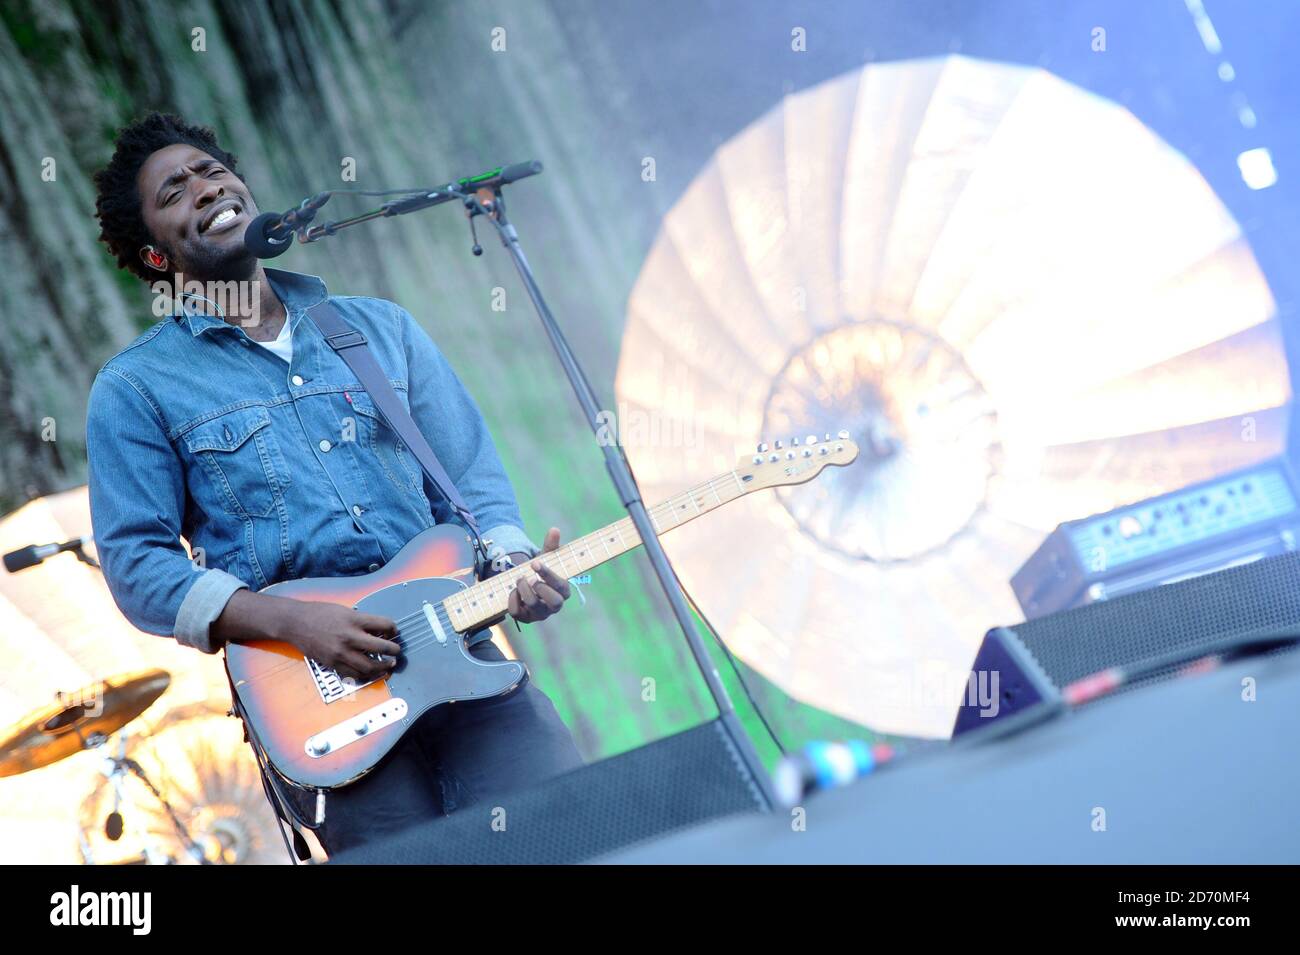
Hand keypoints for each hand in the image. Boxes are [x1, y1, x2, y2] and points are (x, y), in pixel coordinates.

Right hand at [275, 599, 400, 681]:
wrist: (295, 622)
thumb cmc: (319, 613)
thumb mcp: (345, 610)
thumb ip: (362, 621)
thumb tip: (380, 630)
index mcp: (354, 620)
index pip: (384, 624)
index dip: (393, 629)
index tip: (394, 632)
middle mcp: (349, 637)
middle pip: (381, 648)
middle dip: (394, 651)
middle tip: (397, 651)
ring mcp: (340, 653)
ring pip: (369, 666)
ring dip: (382, 667)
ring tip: (388, 665)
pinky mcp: (332, 663)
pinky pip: (353, 674)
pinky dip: (365, 674)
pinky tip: (370, 671)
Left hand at [507, 526, 570, 624]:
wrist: (527, 583)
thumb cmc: (541, 571)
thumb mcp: (546, 558)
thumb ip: (551, 545)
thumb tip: (554, 529)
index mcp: (564, 591)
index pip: (562, 586)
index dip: (548, 575)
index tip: (535, 563)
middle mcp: (554, 606)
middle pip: (554, 602)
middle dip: (539, 587)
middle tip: (528, 576)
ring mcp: (539, 614)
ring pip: (534, 606)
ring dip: (524, 590)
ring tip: (519, 579)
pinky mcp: (525, 618)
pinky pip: (517, 613)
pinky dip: (512, 600)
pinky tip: (513, 591)